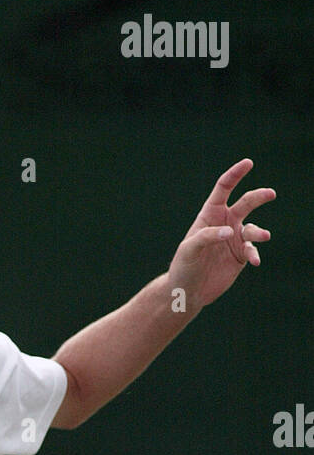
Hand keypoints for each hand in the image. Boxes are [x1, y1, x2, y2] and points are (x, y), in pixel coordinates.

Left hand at [167, 159, 274, 311]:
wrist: (188, 291)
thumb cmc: (184, 266)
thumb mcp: (189, 250)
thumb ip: (207, 236)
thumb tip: (231, 231)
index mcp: (210, 215)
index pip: (224, 189)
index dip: (235, 174)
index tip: (248, 163)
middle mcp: (225, 223)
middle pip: (245, 203)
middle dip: (258, 197)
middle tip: (270, 194)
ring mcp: (235, 239)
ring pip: (253, 229)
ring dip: (259, 232)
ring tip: (263, 236)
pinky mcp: (241, 256)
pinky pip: (252, 250)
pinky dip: (255, 254)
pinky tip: (254, 261)